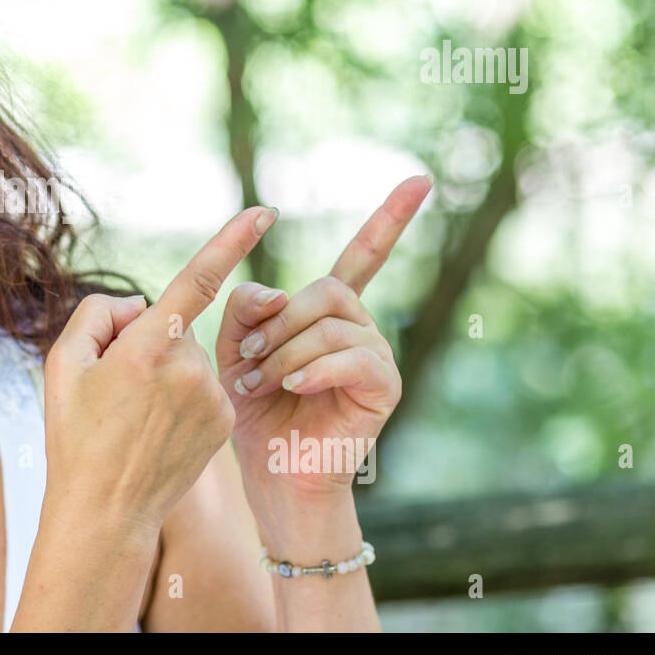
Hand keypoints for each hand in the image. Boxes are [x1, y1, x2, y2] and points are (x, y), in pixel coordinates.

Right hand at [42, 204, 278, 535]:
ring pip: (189, 357)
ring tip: (135, 417)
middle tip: (114, 389)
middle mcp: (189, 369)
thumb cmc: (74, 434)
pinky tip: (158, 429)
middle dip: (147, 340)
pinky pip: (205, 385)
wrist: (106, 511)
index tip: (262, 212)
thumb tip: (143, 305)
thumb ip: (100, 314)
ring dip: (166, 371)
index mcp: (147, 349)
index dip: (231, 241)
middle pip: (173, 325)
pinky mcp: (225, 419)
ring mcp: (213, 397)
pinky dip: (183, 396)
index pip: (196, 281)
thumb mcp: (62, 364)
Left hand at [215, 176, 431, 512]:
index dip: (390, 218)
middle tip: (247, 360)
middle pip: (325, 288)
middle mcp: (361, 327)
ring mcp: (376, 356)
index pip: (363, 256)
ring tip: (260, 384)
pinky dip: (313, 369)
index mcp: (328, 314)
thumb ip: (243, 313)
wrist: (274, 475)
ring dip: (285, 352)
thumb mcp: (235, 352)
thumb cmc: (255, 414)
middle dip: (278, 321)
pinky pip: (352, 357)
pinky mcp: (383, 388)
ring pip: (332, 323)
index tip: (419, 179)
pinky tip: (294, 388)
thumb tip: (270, 291)